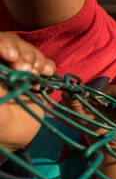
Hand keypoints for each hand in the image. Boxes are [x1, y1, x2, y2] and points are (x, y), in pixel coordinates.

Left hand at [0, 34, 54, 150]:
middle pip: (12, 42)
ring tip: (35, 74)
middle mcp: (1, 63)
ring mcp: (17, 69)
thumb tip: (4, 71)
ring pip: (28, 50)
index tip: (11, 56)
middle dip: (22, 52)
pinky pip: (44, 62)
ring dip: (36, 58)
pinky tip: (47, 73)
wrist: (10, 136)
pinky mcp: (33, 77)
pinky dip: (48, 65)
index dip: (4, 43)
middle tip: (25, 69)